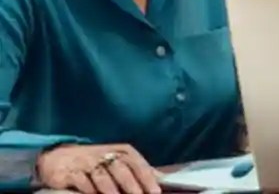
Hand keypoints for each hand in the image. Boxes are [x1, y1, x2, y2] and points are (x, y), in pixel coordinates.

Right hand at [35, 143, 160, 193]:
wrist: (56, 157)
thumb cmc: (94, 161)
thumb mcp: (116, 160)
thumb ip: (136, 168)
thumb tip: (161, 177)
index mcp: (120, 151)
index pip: (136, 162)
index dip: (147, 177)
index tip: (155, 191)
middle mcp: (104, 154)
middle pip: (121, 168)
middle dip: (132, 184)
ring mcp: (86, 162)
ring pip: (102, 176)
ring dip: (111, 190)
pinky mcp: (69, 172)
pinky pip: (82, 181)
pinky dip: (89, 189)